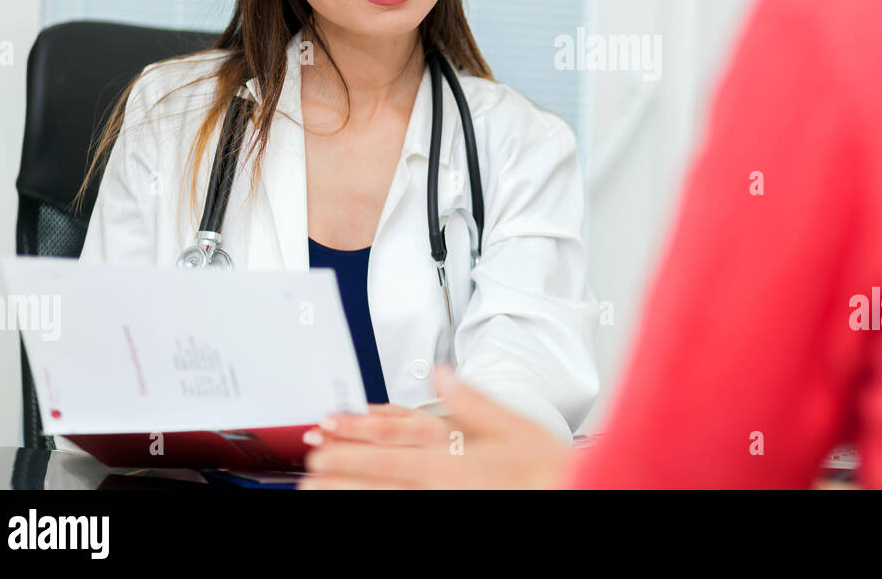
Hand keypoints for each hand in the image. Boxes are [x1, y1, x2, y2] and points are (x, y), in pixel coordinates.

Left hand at [299, 365, 574, 488]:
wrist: (573, 490)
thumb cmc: (546, 467)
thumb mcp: (514, 425)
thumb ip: (473, 401)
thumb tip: (443, 372)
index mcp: (456, 455)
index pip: (395, 443)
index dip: (356, 437)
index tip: (326, 431)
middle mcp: (443, 482)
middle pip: (382, 473)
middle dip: (342, 466)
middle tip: (308, 461)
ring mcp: (443, 499)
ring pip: (386, 495)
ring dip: (350, 489)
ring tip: (317, 486)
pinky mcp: (449, 508)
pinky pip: (402, 507)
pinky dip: (377, 504)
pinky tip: (363, 499)